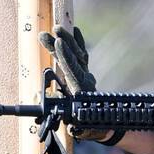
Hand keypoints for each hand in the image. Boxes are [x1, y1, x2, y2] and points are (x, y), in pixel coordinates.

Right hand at [39, 25, 114, 141]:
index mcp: (81, 92)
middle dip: (64, 43)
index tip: (59, 43)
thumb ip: (71, 121)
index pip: (73, 71)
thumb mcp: (76, 125)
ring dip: (68, 40)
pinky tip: (74, 29)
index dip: (66, 57)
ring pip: (78, 54)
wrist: (99, 124)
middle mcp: (85, 80)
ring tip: (57, 27)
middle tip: (54, 30)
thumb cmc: (83, 125)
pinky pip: (82, 55)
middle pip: (75, 58)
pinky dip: (78, 42)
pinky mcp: (85, 72)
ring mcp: (86, 75)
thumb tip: (63, 114)